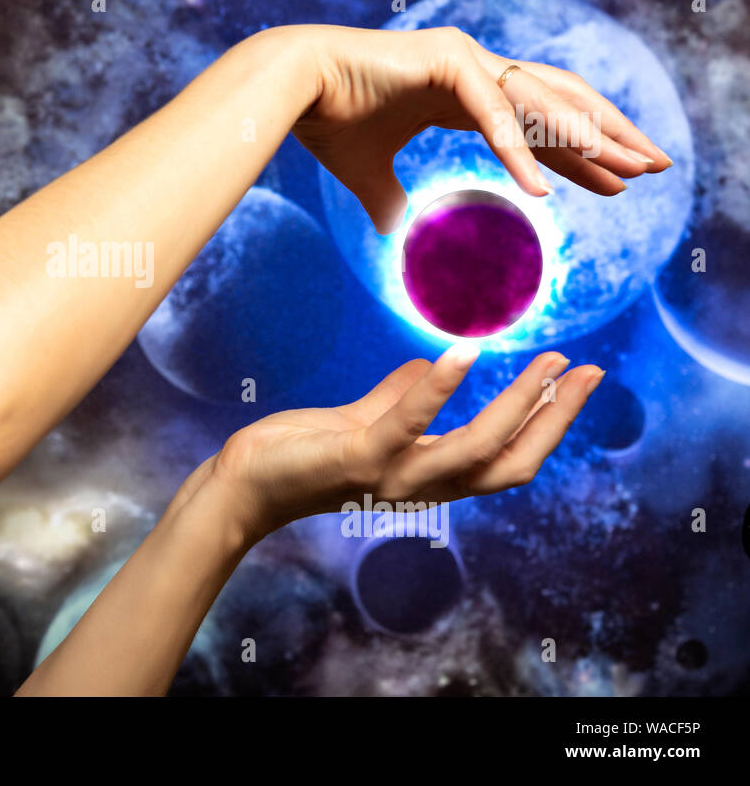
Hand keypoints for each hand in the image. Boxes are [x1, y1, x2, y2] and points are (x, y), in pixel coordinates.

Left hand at [204, 345, 604, 542]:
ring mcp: (392, 476)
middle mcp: (421, 484)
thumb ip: (403, 396)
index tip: (578, 377)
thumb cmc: (305, 453)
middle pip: (510, 462)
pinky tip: (464, 353)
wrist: (248, 482)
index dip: (548, 423)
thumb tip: (438, 362)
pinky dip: (438, 387)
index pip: (506, 456)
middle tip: (588, 370)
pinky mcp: (358, 459)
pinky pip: (408, 423)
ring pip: (475, 448)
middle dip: (555, 419)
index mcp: (428, 474)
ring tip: (547, 361)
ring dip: (519, 404)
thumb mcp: (366, 420)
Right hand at [273, 24, 672, 233]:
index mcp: (460, 90)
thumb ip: (387, 197)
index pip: (535, 122)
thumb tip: (394, 226)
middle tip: (653, 168)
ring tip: (628, 169)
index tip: (614, 182)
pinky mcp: (448, 59)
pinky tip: (545, 188)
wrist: (289, 90)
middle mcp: (472, 68)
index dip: (576, 154)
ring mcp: (464, 58)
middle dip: (608, 136)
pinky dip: (519, 151)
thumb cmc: (324, 122)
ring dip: (588, 137)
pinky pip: (494, 113)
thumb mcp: (365, 173)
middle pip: (557, 102)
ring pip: (541, 101)